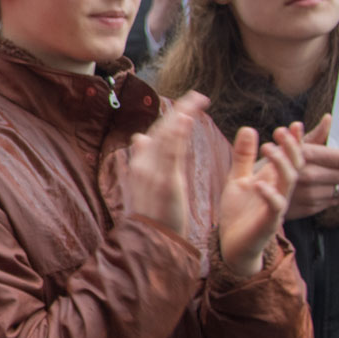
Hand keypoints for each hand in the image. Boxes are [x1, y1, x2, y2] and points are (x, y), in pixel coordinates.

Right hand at [123, 91, 207, 238]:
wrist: (148, 242)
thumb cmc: (150, 216)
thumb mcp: (144, 185)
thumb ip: (143, 159)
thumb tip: (140, 136)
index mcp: (140, 164)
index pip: (156, 134)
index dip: (172, 118)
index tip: (187, 106)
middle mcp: (143, 164)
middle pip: (162, 130)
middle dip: (181, 110)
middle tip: (199, 95)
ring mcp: (153, 172)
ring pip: (167, 137)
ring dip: (182, 115)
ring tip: (197, 99)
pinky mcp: (165, 181)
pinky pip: (172, 153)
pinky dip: (177, 134)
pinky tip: (186, 119)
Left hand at [218, 121, 304, 275]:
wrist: (232, 245)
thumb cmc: (239, 213)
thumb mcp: (238, 179)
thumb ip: (243, 157)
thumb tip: (249, 128)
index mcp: (272, 179)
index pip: (288, 156)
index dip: (293, 141)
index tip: (295, 124)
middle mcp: (279, 191)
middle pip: (294, 165)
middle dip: (291, 147)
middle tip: (282, 130)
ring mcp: (276, 206)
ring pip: (288, 182)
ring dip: (281, 164)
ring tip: (268, 148)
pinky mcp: (269, 221)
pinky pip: (275, 207)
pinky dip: (269, 194)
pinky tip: (259, 183)